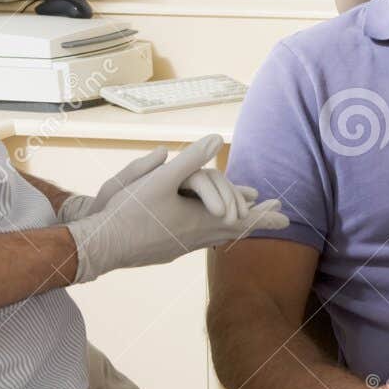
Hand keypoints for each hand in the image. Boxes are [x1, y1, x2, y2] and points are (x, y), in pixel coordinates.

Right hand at [65, 135, 288, 283]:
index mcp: (200, 221)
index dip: (265, 217)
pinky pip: (200, 241)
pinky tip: (209, 233)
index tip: (288, 218)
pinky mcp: (167, 250)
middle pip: (235, 230)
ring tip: (246, 221)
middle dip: (256, 220)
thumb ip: (189, 160)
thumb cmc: (129, 213)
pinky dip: (214, 233)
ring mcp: (181, 247)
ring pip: (217, 237)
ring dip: (235, 226)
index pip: (243, 220)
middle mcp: (196, 238)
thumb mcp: (159, 180)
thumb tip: (216, 138)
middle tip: (278, 218)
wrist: (99, 247)